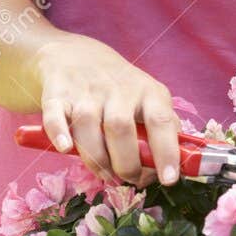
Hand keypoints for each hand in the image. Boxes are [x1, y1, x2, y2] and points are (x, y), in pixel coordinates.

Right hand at [35, 34, 182, 189]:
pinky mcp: (57, 95)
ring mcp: (86, 91)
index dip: (166, 152)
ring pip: (89, 127)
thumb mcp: (150, 98)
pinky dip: (59, 133)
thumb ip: (165, 126)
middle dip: (126, 164)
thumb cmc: (121, 89)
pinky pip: (56, 116)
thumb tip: (180, 162)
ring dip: (97, 160)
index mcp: (148, 92)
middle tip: (128, 179)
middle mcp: (118, 89)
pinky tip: (66, 148)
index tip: (169, 179)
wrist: (75, 55)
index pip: (161, 121)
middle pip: (121, 129)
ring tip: (105, 175)